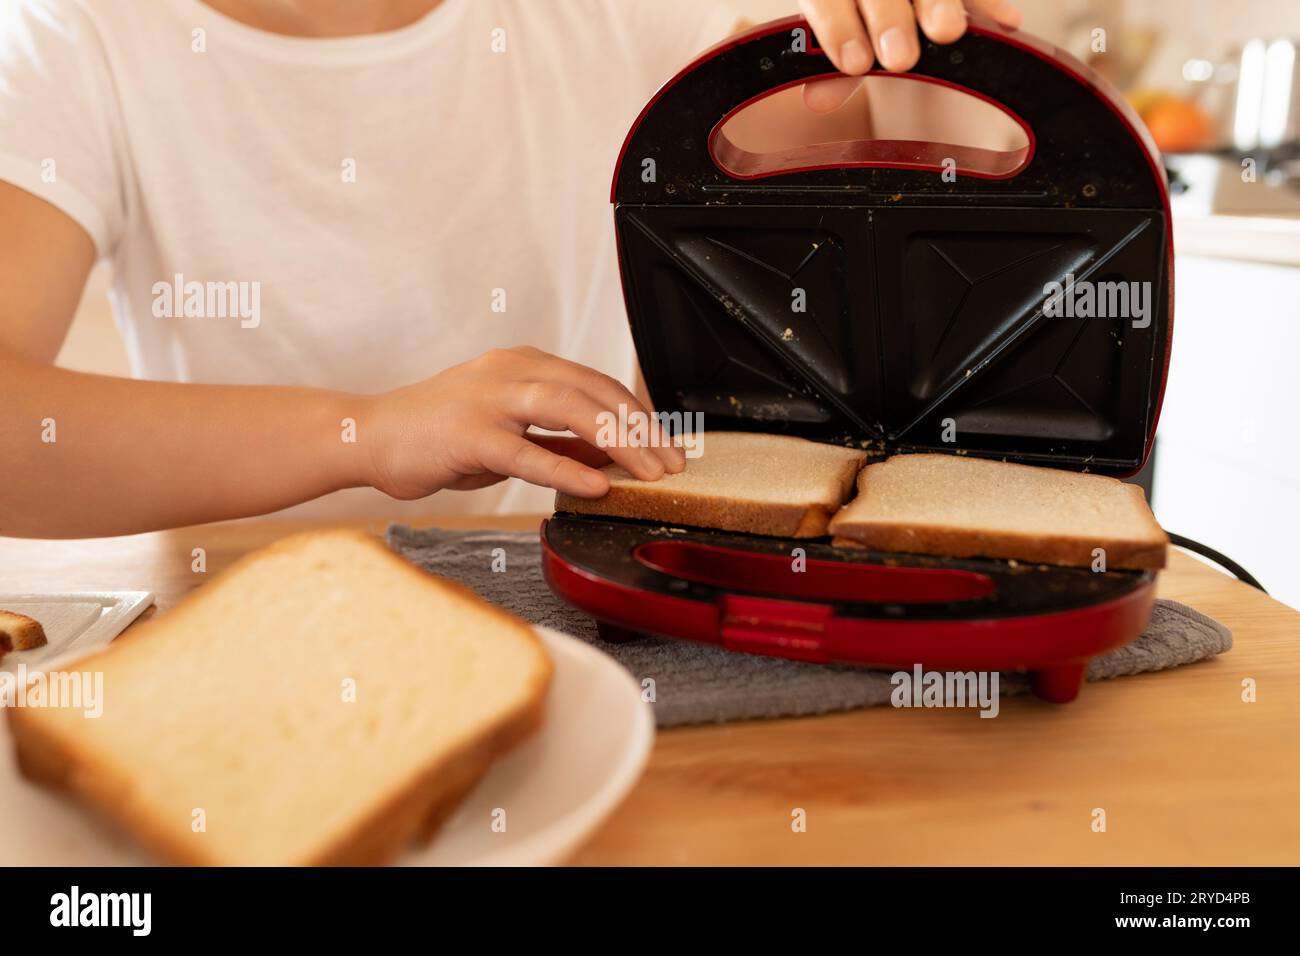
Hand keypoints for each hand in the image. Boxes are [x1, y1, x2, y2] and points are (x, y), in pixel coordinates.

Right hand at [363, 346, 684, 499]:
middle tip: (673, 463)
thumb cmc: (438, 435)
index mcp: (525, 365)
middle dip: (642, 429)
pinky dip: (567, 466)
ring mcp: (490, 399)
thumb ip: (557, 438)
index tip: (668, 445)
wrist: (370, 436)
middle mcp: (512, 371)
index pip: (598, 383)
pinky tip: (597, 485)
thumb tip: (610, 457)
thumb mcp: (508, 431)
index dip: (639, 415)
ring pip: (570, 409)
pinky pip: (527, 450)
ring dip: (619, 441)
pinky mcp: (469, 433)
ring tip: (649, 473)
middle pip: (594, 391)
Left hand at [796, 0, 1022, 111]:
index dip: (837, 28)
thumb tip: (818, 99)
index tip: (855, 64)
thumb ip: (830, 68)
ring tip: (948, 32)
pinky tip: (1005, 21)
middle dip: (889, 18)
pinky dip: (987, 3)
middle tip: (900, 58)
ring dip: (938, 3)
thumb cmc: (852, 11)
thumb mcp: (837, 32)